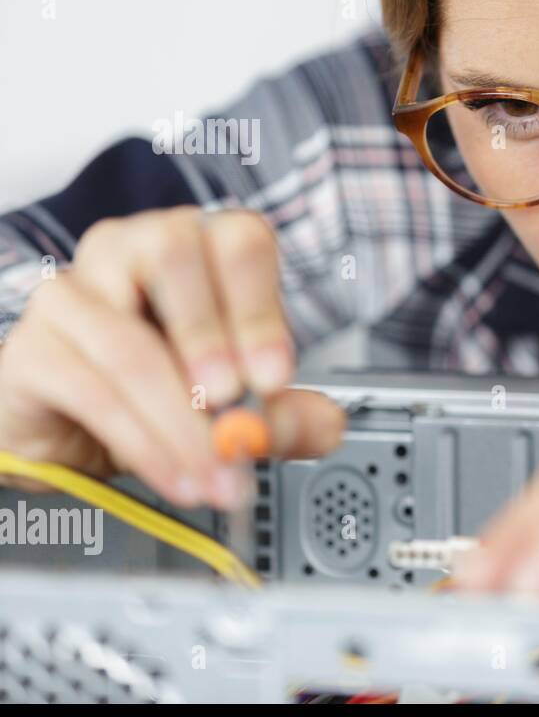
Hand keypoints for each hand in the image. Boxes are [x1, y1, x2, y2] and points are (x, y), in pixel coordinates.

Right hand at [0, 206, 345, 507]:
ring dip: (184, 420)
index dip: (261, 307)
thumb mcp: (235, 404)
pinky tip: (177, 476)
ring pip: (131, 343)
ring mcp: (73, 292)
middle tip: (235, 404)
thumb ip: (286, 412)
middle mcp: (131, 250)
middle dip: (213, 338)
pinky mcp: (32, 348)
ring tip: (219, 471)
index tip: (274, 376)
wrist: (70, 429)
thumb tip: (327, 425)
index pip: (239, 241)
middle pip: (175, 256)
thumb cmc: (156, 391)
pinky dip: (144, 443)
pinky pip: (92, 391)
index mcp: (198, 247)